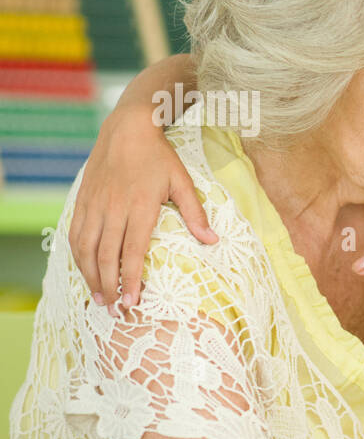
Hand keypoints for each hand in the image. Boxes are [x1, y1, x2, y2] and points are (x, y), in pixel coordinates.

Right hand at [70, 103, 215, 308]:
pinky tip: (85, 270)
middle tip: (115, 309)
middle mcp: (112, 208)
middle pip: (105, 255)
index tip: (132, 301)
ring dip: (90, 275)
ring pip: (85, 247)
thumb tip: (213, 241)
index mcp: (139, 206)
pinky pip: (75, 233)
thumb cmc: (159, 157)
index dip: (131, 279)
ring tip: (99, 297)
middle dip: (109, 285)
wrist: (127, 129)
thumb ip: (195, 214)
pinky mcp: (83, 200)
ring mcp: (94, 204)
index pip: (132, 251)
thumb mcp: (183, 182)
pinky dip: (78, 256)